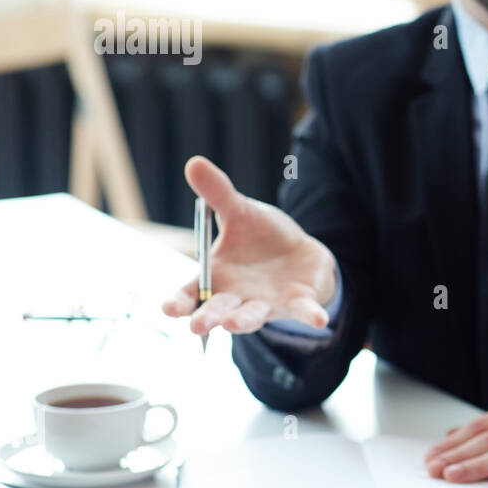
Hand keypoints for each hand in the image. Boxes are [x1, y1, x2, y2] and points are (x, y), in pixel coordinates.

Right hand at [161, 156, 339, 336]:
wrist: (298, 252)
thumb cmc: (261, 236)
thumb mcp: (241, 212)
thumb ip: (219, 194)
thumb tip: (194, 162)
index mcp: (215, 277)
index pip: (190, 294)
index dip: (178, 302)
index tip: (168, 308)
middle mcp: (236, 297)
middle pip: (217, 310)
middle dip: (207, 317)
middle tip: (196, 325)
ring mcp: (267, 304)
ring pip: (252, 317)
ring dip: (242, 321)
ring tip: (233, 324)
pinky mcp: (297, 303)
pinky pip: (302, 311)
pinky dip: (309, 316)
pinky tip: (319, 321)